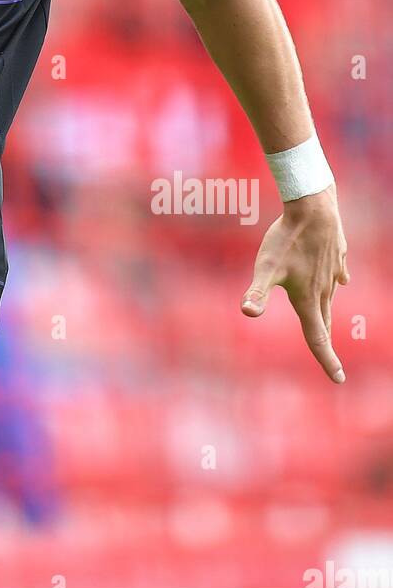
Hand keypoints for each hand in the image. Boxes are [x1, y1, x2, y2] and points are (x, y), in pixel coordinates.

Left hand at [241, 185, 349, 382]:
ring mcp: (333, 272)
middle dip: (327, 344)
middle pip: (325, 322)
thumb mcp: (266, 266)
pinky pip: (339, 275)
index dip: (327, 360)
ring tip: (327, 326)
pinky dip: (338, 283)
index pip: (318, 338)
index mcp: (309, 299)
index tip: (338, 380)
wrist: (313, 207)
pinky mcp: (337, 256)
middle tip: (333, 366)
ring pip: (330, 299)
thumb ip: (257, 291)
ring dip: (328, 315)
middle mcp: (324, 290)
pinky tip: (341, 282)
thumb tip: (246, 312)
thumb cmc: (287, 239)